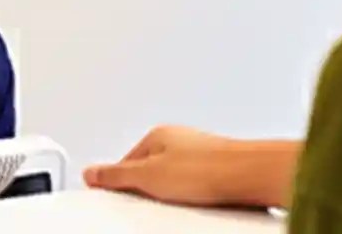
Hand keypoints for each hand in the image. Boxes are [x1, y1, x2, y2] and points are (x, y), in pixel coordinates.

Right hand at [83, 125, 298, 207]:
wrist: (250, 175)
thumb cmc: (207, 168)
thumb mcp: (148, 176)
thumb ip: (116, 176)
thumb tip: (91, 172)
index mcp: (157, 136)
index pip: (126, 162)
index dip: (120, 184)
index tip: (115, 197)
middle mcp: (178, 141)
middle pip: (150, 172)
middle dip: (150, 190)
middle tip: (153, 203)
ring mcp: (199, 155)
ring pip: (175, 182)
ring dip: (175, 196)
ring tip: (181, 204)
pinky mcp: (217, 171)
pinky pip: (196, 188)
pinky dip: (194, 198)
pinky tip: (198, 205)